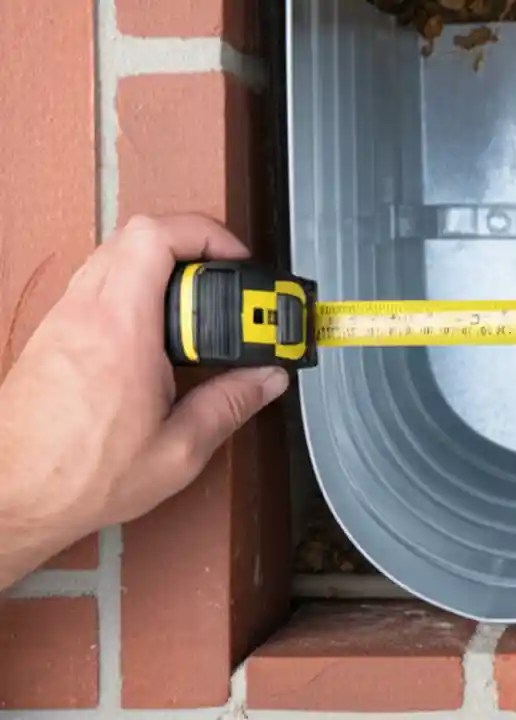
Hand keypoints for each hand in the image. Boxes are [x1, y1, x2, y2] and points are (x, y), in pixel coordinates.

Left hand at [0, 214, 288, 587]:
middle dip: (192, 246)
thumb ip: (229, 404)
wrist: (9, 494)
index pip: (159, 237)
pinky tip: (157, 336)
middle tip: (224, 285)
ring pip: (115, 254)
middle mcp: (86, 310)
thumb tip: (267, 378)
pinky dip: (134, 289)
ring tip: (195, 310)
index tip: (239, 265)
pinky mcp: (53, 335)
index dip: (208, 234)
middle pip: (139, 235)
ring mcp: (64, 318)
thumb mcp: (178, 450)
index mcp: (121, 327)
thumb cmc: (78, 476)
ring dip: (160, 266)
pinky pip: (98, 284)